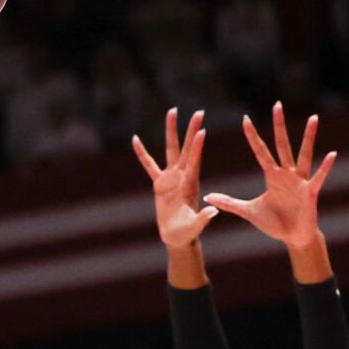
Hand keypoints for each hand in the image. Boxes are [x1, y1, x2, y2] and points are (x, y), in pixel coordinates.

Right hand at [132, 108, 215, 248]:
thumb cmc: (187, 233)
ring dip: (171, 131)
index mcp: (190, 184)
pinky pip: (149, 165)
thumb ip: (203, 218)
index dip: (196, 147)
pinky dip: (142, 153)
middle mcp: (182, 176)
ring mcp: (171, 178)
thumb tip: (212, 211)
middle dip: (191, 130)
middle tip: (198, 112)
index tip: (202, 130)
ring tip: (172, 112)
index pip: (194, 161)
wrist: (178, 236)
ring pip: (170, 150)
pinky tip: (135, 139)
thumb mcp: (195, 226)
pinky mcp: (159, 183)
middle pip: (186, 148)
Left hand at [204, 103, 336, 248]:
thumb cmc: (274, 223)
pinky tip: (331, 154)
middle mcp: (286, 174)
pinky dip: (324, 167)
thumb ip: (229, 203)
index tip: (245, 118)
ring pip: (303, 154)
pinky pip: (318, 177)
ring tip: (313, 118)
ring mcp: (299, 181)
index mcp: (272, 176)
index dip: (253, 136)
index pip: (260, 151)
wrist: (293, 237)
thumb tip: (207, 197)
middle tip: (277, 104)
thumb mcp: (248, 211)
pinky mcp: (310, 192)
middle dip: (278, 126)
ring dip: (308, 137)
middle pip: (281, 145)